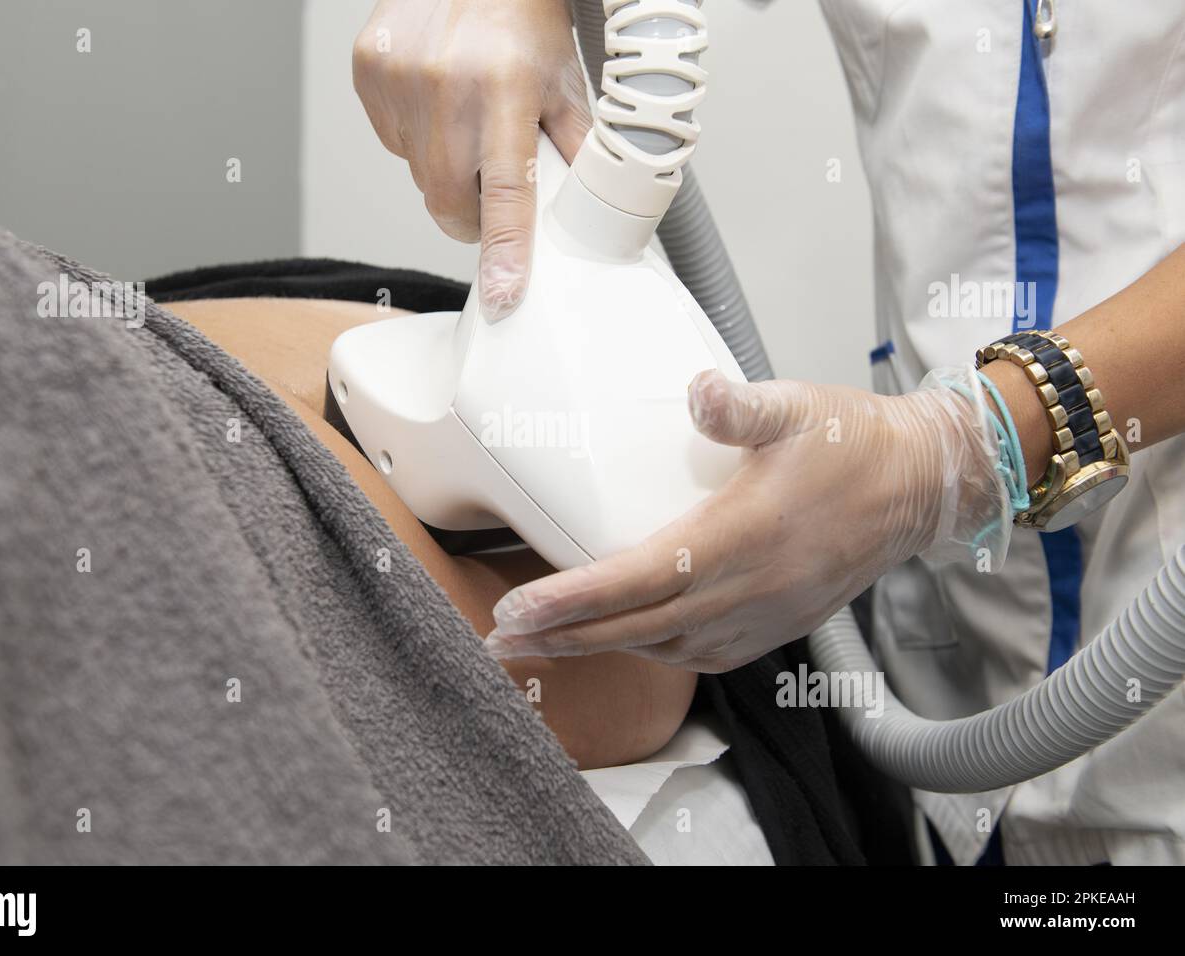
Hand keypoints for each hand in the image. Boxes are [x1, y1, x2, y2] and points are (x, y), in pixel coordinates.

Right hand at [353, 0, 592, 318]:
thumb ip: (579, 148)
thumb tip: (596, 214)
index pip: (505, 190)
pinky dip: (417, 137)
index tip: (502, 292)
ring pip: (420, 176)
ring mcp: (400, 80)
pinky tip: (438, 99)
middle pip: (448, 203)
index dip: (504, 250)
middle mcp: (447, 86)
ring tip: (469, 117)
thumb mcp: (564, 79)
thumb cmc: (520, 15)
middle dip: (471, 214)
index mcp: (504, 88)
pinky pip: (392, 142)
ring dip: (446, 169)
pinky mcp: (369, 73)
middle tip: (491, 183)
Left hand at [483, 368, 1010, 671]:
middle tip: (498, 642)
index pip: (640, 578)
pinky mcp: (774, 627)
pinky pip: (699, 656)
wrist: (919, 487)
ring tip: (544, 644)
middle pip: (637, 627)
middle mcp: (748, 590)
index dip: (575, 600)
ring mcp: (762, 617)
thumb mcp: (799, 407)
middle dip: (563, 637)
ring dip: (600, 648)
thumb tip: (697, 392)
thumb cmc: (853, 443)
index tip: (518, 611)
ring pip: (663, 648)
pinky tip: (624, 641)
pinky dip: (652, 652)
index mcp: (743, 536)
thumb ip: (742, 406)